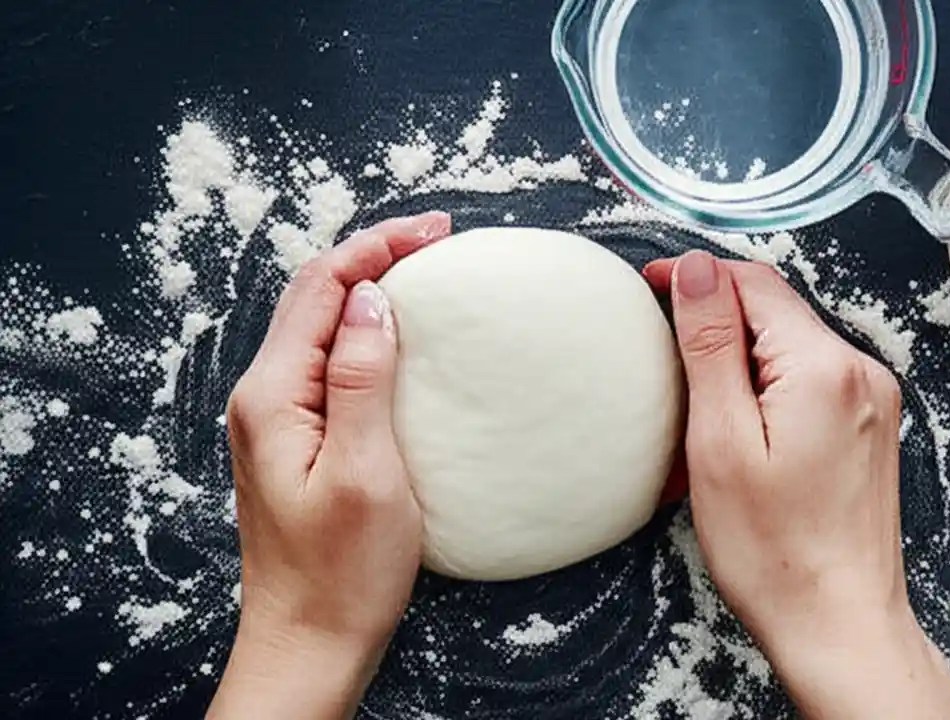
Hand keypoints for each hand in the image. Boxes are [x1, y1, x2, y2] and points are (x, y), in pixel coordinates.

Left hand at [208, 212, 451, 719]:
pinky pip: (328, 361)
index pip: (323, 287)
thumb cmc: (341, 573)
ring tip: (425, 272)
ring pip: (321, 324)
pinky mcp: (297, 437)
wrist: (307, 642)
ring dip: (369, 288)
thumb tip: (374, 299)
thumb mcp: (366, 472)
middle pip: (315, 295)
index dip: (378, 248)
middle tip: (439, 240)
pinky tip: (401, 335)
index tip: (437, 233)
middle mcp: (264, 396)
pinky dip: (366, 330)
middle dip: (374, 255)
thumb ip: (363, 379)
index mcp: (274, 396)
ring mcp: (277, 417)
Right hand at [645, 252, 949, 719]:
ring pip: (792, 347)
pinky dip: (768, 389)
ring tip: (697, 407)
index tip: (649, 285)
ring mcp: (873, 401)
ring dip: (741, 358)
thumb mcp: (720, 441)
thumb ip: (710, 345)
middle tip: (664, 358)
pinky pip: (811, 382)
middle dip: (717, 321)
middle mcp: (861, 372)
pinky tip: (739, 431)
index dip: (696, 277)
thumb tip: (696, 269)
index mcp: (825, 367)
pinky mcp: (872, 428)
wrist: (840, 625)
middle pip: (776, 312)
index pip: (753, 284)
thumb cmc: (774, 553)